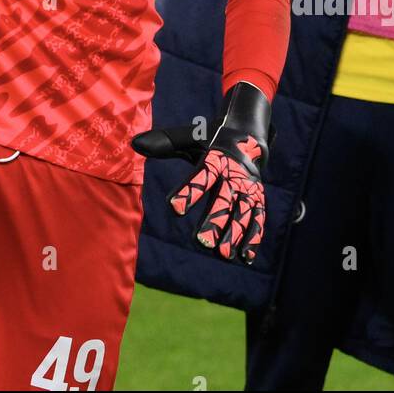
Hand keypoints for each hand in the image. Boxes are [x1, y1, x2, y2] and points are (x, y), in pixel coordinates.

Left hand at [133, 82, 271, 262]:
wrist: (248, 135)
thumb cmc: (210, 139)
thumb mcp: (190, 137)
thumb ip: (164, 142)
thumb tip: (135, 144)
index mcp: (216, 158)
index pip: (202, 176)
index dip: (189, 192)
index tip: (174, 208)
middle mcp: (234, 174)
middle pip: (223, 200)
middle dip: (213, 221)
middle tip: (201, 242)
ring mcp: (248, 188)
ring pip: (242, 212)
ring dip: (234, 233)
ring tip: (222, 254)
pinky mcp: (258, 199)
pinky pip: (258, 219)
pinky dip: (253, 237)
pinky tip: (244, 257)